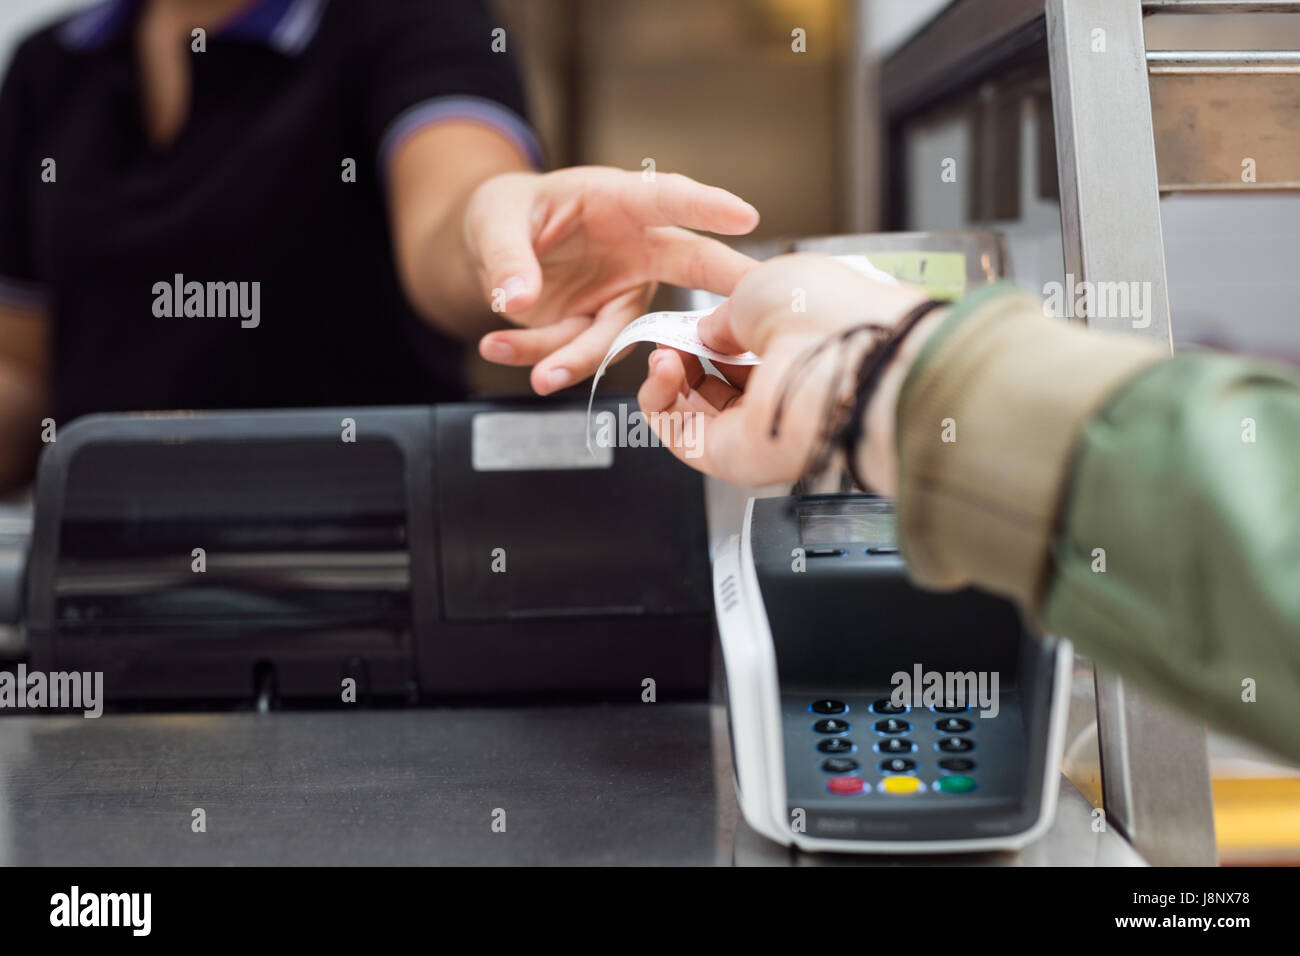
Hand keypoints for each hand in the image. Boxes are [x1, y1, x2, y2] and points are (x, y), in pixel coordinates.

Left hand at [464, 167, 759, 393]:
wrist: (492, 249)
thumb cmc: (506, 213)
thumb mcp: (494, 220)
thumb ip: (507, 257)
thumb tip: (517, 302)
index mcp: (617, 201)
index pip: (666, 198)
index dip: (705, 206)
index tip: (744, 216)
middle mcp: (635, 248)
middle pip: (691, 265)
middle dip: (725, 285)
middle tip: (753, 306)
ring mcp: (621, 292)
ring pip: (616, 334)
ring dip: (572, 356)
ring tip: (527, 366)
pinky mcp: (598, 326)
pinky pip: (574, 350)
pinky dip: (535, 355)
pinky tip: (496, 345)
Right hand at [636, 253, 939, 490]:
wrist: (850, 356)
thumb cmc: (829, 313)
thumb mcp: (761, 290)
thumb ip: (724, 316)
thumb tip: (703, 331)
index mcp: (801, 355)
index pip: (747, 354)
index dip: (711, 336)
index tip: (688, 319)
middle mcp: (782, 396)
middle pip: (715, 385)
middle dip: (684, 355)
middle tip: (670, 334)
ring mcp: (756, 429)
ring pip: (690, 411)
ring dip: (666, 375)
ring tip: (665, 348)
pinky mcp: (729, 457)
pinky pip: (677, 432)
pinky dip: (657, 398)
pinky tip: (664, 366)